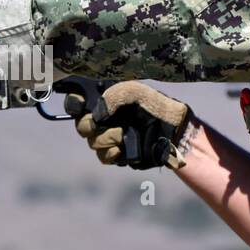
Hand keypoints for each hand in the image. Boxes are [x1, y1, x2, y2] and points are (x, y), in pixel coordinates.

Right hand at [65, 81, 191, 169]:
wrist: (175, 135)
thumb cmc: (158, 108)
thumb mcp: (135, 92)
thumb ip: (112, 97)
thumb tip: (95, 115)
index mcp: (107, 99)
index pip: (78, 99)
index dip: (73, 103)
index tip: (80, 106)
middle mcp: (106, 117)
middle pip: (81, 124)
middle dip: (90, 125)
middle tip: (102, 123)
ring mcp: (110, 136)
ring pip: (91, 142)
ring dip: (105, 139)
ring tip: (122, 134)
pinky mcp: (117, 153)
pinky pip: (103, 157)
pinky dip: (110, 153)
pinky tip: (121, 148)